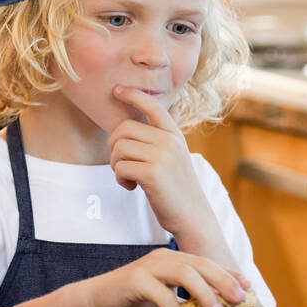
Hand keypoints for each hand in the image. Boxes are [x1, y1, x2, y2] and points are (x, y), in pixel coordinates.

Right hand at [73, 248, 250, 306]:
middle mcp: (163, 259)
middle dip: (224, 281)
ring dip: (203, 293)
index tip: (249, 289)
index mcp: (173, 261)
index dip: (229, 275)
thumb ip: (189, 306)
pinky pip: (159, 293)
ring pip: (184, 272)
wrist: (95, 305)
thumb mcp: (167, 306)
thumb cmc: (133, 306)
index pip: (207, 264)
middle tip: (241, 299)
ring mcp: (147, 267)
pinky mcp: (133, 280)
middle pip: (200, 264)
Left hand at [107, 86, 208, 234]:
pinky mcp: (153, 173)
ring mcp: (162, 156)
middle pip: (123, 129)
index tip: (117, 90)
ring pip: (119, 148)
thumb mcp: (175, 156)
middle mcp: (170, 140)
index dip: (133, 94)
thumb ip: (160, 138)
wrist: (192, 216)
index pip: (152, 105)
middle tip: (123, 165)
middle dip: (114, 147)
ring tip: (129, 177)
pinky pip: (120, 167)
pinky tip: (132, 187)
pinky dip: (120, 179)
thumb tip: (144, 115)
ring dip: (116, 165)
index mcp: (174, 134)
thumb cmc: (176, 188)